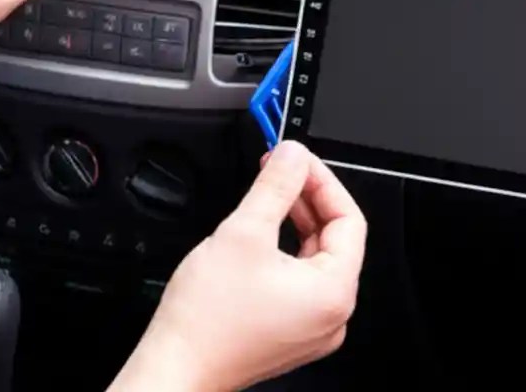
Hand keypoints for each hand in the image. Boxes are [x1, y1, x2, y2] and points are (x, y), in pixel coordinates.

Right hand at [111, 142, 367, 391]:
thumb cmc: (206, 320)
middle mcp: (332, 315)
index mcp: (334, 292)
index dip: (322, 181)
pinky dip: (284, 251)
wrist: (176, 368)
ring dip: (294, 222)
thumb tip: (293, 156)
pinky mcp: (289, 332)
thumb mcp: (244, 232)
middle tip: (279, 169)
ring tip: (268, 195)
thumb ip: (275, 186)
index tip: (297, 159)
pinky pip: (299, 281)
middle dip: (306, 198)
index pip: (349, 219)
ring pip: (314, 258)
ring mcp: (311, 327)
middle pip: (334, 238)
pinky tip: (261, 233)